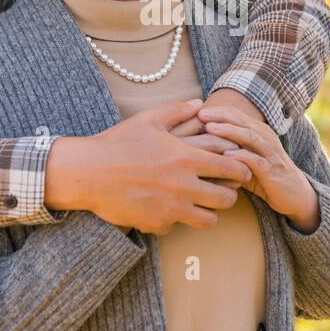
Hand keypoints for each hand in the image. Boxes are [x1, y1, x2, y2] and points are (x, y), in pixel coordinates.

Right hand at [44, 100, 253, 234]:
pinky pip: (178, 227)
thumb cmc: (117, 143)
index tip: (240, 171)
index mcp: (187, 157)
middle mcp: (184, 185)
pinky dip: (176, 220)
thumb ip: (177, 111)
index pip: (232, 168)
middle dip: (229, 195)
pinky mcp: (157, 223)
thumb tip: (199, 104)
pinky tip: (168, 210)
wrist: (88, 172)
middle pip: (227, 199)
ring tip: (200, 204)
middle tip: (221, 190)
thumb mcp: (148, 120)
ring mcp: (172, 207)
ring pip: (209, 220)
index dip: (241, 170)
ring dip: (208, 212)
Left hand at [196, 104, 319, 232]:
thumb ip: (226, 150)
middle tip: (201, 114)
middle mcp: (265, 138)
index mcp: (258, 132)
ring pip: (250, 136)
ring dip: (229, 131)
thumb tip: (198, 145)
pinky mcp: (273, 171)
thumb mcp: (244, 159)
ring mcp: (270, 153)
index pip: (236, 115)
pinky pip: (257, 161)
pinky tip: (226, 156)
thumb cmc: (264, 176)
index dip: (218, 110)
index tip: (196, 110)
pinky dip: (242, 157)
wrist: (294, 195)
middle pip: (242, 120)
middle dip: (220, 116)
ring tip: (210, 128)